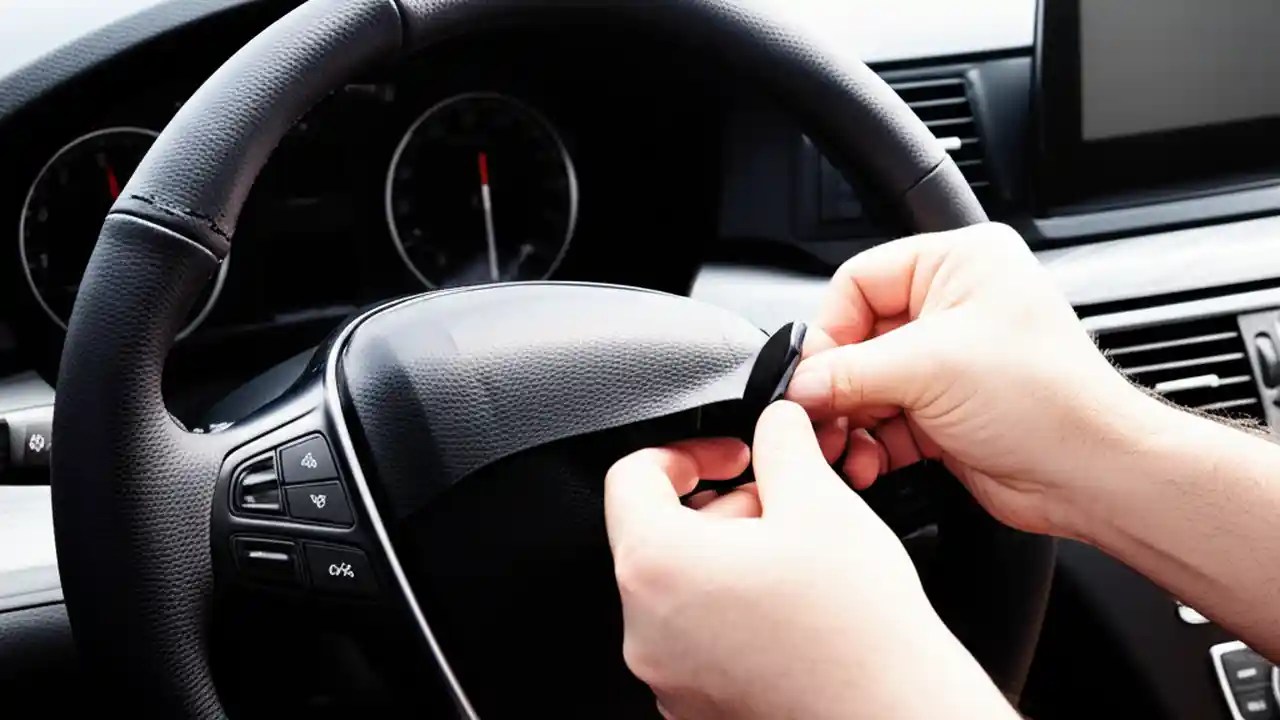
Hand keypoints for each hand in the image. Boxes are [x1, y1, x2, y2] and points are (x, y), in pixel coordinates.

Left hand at [604, 402, 1014, 719]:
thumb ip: (781, 440)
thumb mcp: (819, 499)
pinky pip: (696, 637)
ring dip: (726, 557)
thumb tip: (774, 420)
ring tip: (793, 558)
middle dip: (719, 507)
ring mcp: (666, 674)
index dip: (686, 452)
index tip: (730, 456)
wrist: (896, 716)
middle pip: (656, 534)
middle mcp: (645, 627)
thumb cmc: (858, 627)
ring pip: (679, 587)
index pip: (630, 477)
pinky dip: (730, 609)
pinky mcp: (694, 706)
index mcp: (656, 565)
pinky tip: (788, 605)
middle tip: (779, 506)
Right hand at [785, 222, 1159, 536]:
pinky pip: (886, 420)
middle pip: (858, 339)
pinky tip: (870, 462)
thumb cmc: (1047, 402)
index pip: (860, 281)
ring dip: (851, 422)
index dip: (831, 330)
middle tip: (821, 417)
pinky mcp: (946, 409)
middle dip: (838, 386)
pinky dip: (871, 444)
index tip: (814, 374)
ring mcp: (949, 360)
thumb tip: (797, 384)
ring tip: (846, 448)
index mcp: (958, 263)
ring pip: (867, 385)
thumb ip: (848, 374)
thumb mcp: (928, 369)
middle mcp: (954, 306)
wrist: (1092, 474)